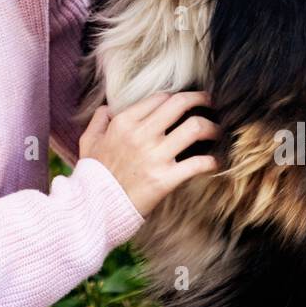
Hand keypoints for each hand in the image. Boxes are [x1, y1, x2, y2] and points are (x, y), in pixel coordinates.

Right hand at [77, 90, 220, 217]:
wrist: (94, 210)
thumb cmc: (92, 176)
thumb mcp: (89, 142)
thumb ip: (98, 120)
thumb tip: (108, 108)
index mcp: (124, 123)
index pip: (160, 97)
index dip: (177, 96)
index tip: (185, 101)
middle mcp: (141, 135)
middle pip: (180, 104)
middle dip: (200, 99)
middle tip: (209, 102)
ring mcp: (155, 157)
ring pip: (195, 128)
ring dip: (211, 127)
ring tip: (216, 131)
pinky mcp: (165, 179)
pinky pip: (198, 164)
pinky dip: (212, 161)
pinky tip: (216, 161)